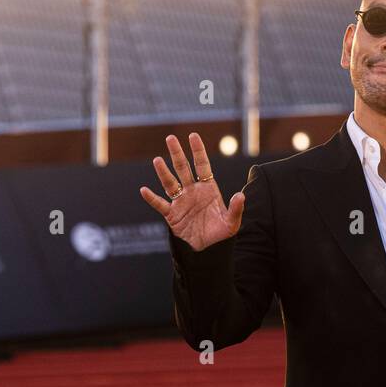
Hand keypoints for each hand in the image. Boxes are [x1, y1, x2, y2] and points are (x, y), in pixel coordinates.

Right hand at [139, 133, 244, 251]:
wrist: (208, 250)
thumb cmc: (221, 234)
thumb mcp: (232, 222)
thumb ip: (236, 208)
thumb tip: (241, 196)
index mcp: (208, 189)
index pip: (202, 165)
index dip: (198, 151)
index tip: (193, 136)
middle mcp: (193, 192)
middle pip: (183, 168)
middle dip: (177, 153)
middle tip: (170, 138)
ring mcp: (181, 202)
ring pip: (170, 183)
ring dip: (163, 172)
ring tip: (157, 160)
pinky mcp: (172, 215)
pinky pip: (160, 204)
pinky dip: (152, 198)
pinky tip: (144, 190)